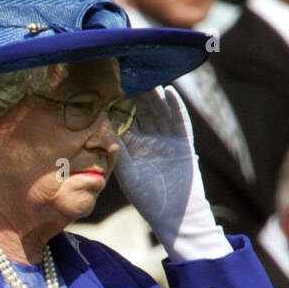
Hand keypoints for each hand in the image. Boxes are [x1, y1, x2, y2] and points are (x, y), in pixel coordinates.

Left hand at [115, 86, 229, 260]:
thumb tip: (104, 134)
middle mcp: (149, 140)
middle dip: (136, 93)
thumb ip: (119, 155)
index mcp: (132, 148)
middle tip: (129, 72)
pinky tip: (169, 91)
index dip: (117, 105)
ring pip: (160, 111)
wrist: (177, 215)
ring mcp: (167, 140)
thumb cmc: (149, 200)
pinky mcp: (184, 143)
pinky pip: (180, 121)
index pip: (124, 121)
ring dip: (155, 95)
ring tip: (148, 76)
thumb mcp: (129, 177)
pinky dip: (175, 106)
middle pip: (142, 111)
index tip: (109, 87)